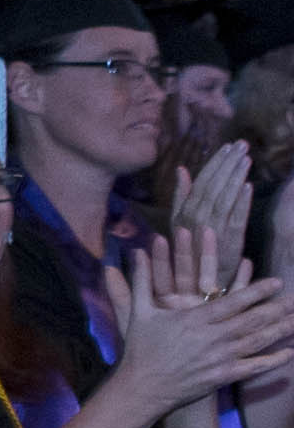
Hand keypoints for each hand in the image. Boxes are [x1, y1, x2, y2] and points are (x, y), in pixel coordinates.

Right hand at [109, 239, 293, 417]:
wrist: (142, 387)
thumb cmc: (140, 348)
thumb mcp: (138, 312)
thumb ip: (141, 280)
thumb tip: (136, 252)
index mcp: (194, 319)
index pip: (233, 302)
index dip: (257, 291)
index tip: (277, 282)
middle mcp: (212, 338)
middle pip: (252, 320)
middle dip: (278, 308)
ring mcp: (220, 358)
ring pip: (257, 341)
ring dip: (281, 330)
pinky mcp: (223, 377)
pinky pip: (253, 367)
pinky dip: (273, 360)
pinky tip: (289, 353)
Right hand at [169, 144, 255, 283]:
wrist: (200, 283)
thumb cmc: (190, 250)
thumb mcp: (179, 221)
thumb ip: (181, 195)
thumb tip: (182, 169)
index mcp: (184, 212)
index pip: (201, 181)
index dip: (214, 163)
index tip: (226, 146)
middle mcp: (196, 218)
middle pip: (214, 186)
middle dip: (228, 164)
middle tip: (241, 144)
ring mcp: (213, 229)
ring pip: (225, 198)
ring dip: (236, 176)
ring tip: (246, 158)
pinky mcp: (229, 241)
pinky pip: (236, 217)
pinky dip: (242, 201)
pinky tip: (248, 186)